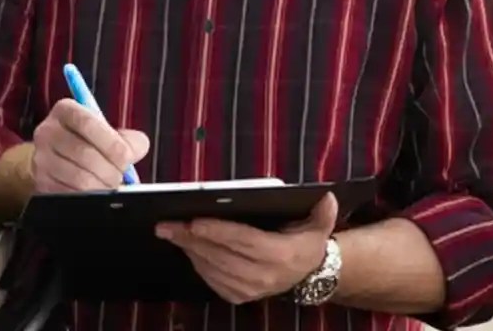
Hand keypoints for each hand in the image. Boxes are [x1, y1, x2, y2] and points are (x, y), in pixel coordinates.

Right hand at [30, 98, 148, 193]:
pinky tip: (95, 192)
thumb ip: (128, 138)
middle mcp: (48, 131)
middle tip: (120, 176)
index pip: (88, 123)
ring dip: (102, 186)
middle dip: (111, 170)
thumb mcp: (107, 132)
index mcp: (66, 111)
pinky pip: (70, 194)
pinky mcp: (41, 182)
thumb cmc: (88, 143)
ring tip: (108, 185)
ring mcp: (41, 158)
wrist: (56, 159)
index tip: (126, 157)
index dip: (112, 143)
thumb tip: (138, 147)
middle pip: (85, 154)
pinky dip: (89, 197)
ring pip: (79, 178)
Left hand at [156, 192, 338, 304]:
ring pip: (211, 267)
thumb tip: (326, 197)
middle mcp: (263, 277)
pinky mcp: (237, 296)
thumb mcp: (318, 227)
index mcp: (280, 256)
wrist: (306, 275)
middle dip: (190, 238)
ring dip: (187, 249)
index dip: (217, 231)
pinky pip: (209, 278)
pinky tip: (184, 246)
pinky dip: (195, 261)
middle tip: (166, 224)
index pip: (243, 241)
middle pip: (220, 255)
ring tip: (168, 230)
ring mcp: (249, 290)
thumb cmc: (304, 243)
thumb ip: (322, 213)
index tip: (193, 221)